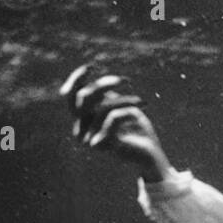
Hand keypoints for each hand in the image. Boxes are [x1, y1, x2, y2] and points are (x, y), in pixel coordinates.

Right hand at [60, 64, 171, 180]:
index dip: (76, 79)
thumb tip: (99, 83)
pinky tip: (141, 112)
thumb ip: (106, 95)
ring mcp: (91, 139)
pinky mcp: (106, 145)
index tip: (91, 66)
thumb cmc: (137, 129)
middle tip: (126, 81)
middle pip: (83, 98)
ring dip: (126, 100)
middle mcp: (82, 131)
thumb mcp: (120, 106)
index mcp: (83, 121)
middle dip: (103, 84)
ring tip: (142, 101)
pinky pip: (113, 117)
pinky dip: (128, 111)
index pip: (70, 97)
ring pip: (103, 107)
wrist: (152, 156)